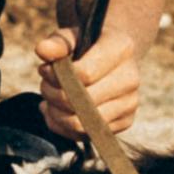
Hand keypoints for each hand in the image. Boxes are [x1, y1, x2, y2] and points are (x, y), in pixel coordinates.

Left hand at [33, 4, 150, 126]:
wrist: (112, 57)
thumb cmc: (86, 45)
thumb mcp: (70, 37)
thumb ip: (57, 43)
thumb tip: (42, 50)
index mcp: (122, 49)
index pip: (86, 74)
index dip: (57, 76)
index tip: (45, 70)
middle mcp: (131, 78)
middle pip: (82, 102)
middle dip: (53, 96)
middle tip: (45, 86)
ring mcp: (130, 103)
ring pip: (81, 124)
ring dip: (56, 114)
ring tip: (49, 100)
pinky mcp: (125, 122)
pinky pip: (85, 136)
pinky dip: (63, 127)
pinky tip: (58, 111)